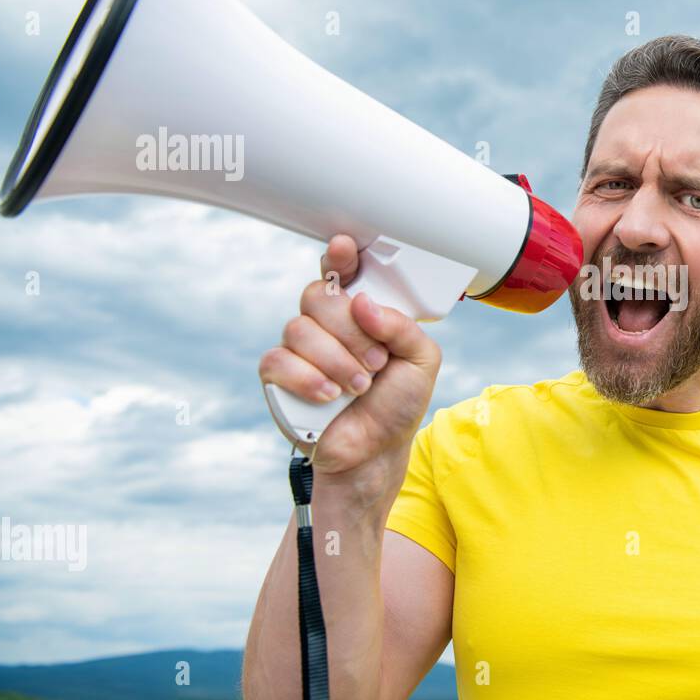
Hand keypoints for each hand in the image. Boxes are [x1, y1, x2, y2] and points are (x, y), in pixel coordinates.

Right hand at [258, 235, 441, 503]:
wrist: (376, 452)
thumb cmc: (397, 403)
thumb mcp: (421, 361)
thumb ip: (403, 327)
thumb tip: (363, 303)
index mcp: (360, 312)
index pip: (342, 271)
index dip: (339, 256)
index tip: (344, 248)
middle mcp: (326, 324)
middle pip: (318, 295)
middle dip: (350, 330)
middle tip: (376, 362)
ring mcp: (299, 348)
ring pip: (298, 328)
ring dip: (336, 361)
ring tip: (359, 387)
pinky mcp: (278, 377)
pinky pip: (278, 360)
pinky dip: (308, 378)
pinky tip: (329, 396)